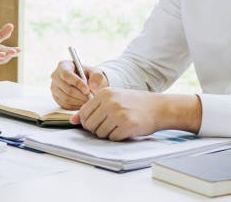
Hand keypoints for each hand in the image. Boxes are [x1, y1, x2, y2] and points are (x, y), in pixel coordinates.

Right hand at [50, 60, 108, 108]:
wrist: (85, 81)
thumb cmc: (89, 75)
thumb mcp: (95, 72)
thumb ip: (97, 77)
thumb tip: (93, 87)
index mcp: (63, 66)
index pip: (66, 74)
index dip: (77, 83)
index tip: (87, 90)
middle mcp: (55, 76)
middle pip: (67, 89)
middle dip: (81, 95)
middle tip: (91, 98)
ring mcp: (54, 88)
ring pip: (66, 98)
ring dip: (79, 101)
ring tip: (89, 100)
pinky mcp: (56, 98)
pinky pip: (65, 105)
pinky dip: (76, 106)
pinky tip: (83, 103)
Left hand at [70, 89, 201, 140]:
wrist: (158, 107)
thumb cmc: (134, 103)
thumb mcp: (113, 99)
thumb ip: (92, 108)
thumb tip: (72, 120)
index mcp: (104, 94)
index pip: (84, 113)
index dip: (87, 121)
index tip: (96, 123)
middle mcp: (110, 103)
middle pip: (90, 124)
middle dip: (96, 129)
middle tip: (108, 126)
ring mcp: (118, 114)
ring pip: (100, 133)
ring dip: (107, 134)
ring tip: (117, 126)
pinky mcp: (126, 126)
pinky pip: (112, 138)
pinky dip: (117, 137)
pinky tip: (125, 130)